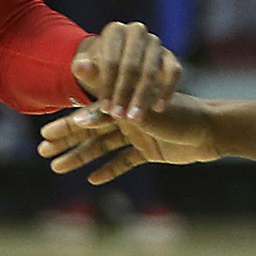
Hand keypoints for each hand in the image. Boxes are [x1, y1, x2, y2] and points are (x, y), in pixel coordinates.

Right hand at [38, 94, 219, 184]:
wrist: (211, 130)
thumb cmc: (177, 113)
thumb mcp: (137, 105)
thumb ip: (106, 95)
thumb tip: (79, 75)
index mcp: (122, 104)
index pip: (86, 116)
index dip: (65, 126)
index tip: (44, 134)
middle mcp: (126, 118)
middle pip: (90, 132)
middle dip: (67, 141)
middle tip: (43, 151)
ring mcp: (137, 135)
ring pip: (103, 148)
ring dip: (82, 158)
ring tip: (58, 168)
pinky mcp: (150, 151)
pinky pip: (125, 161)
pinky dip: (111, 169)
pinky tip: (93, 180)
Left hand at [71, 21, 183, 119]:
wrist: (119, 69)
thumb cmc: (99, 71)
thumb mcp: (88, 72)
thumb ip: (84, 71)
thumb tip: (80, 67)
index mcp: (114, 31)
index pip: (110, 60)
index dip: (106, 86)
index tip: (104, 108)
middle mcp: (136, 31)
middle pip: (131, 66)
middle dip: (123, 93)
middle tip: (118, 116)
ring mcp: (155, 42)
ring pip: (152, 71)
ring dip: (142, 96)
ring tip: (134, 118)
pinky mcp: (170, 56)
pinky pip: (173, 72)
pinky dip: (166, 91)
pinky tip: (157, 109)